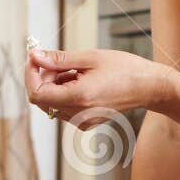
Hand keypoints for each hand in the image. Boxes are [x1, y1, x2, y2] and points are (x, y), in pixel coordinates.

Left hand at [25, 47, 171, 124]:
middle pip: (42, 100)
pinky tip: (81, 80)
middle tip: (56, 59)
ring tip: (75, 70)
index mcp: (79, 98)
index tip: (34, 58)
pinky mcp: (87, 122)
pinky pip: (64, 108)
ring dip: (54, 85)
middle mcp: (79, 114)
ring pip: (52, 104)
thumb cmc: (125, 69)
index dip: (30, 75)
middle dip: (42, 78)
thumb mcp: (90, 57)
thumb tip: (34, 56)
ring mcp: (83, 121)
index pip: (37, 94)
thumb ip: (59, 59)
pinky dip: (64, 93)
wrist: (149, 87)